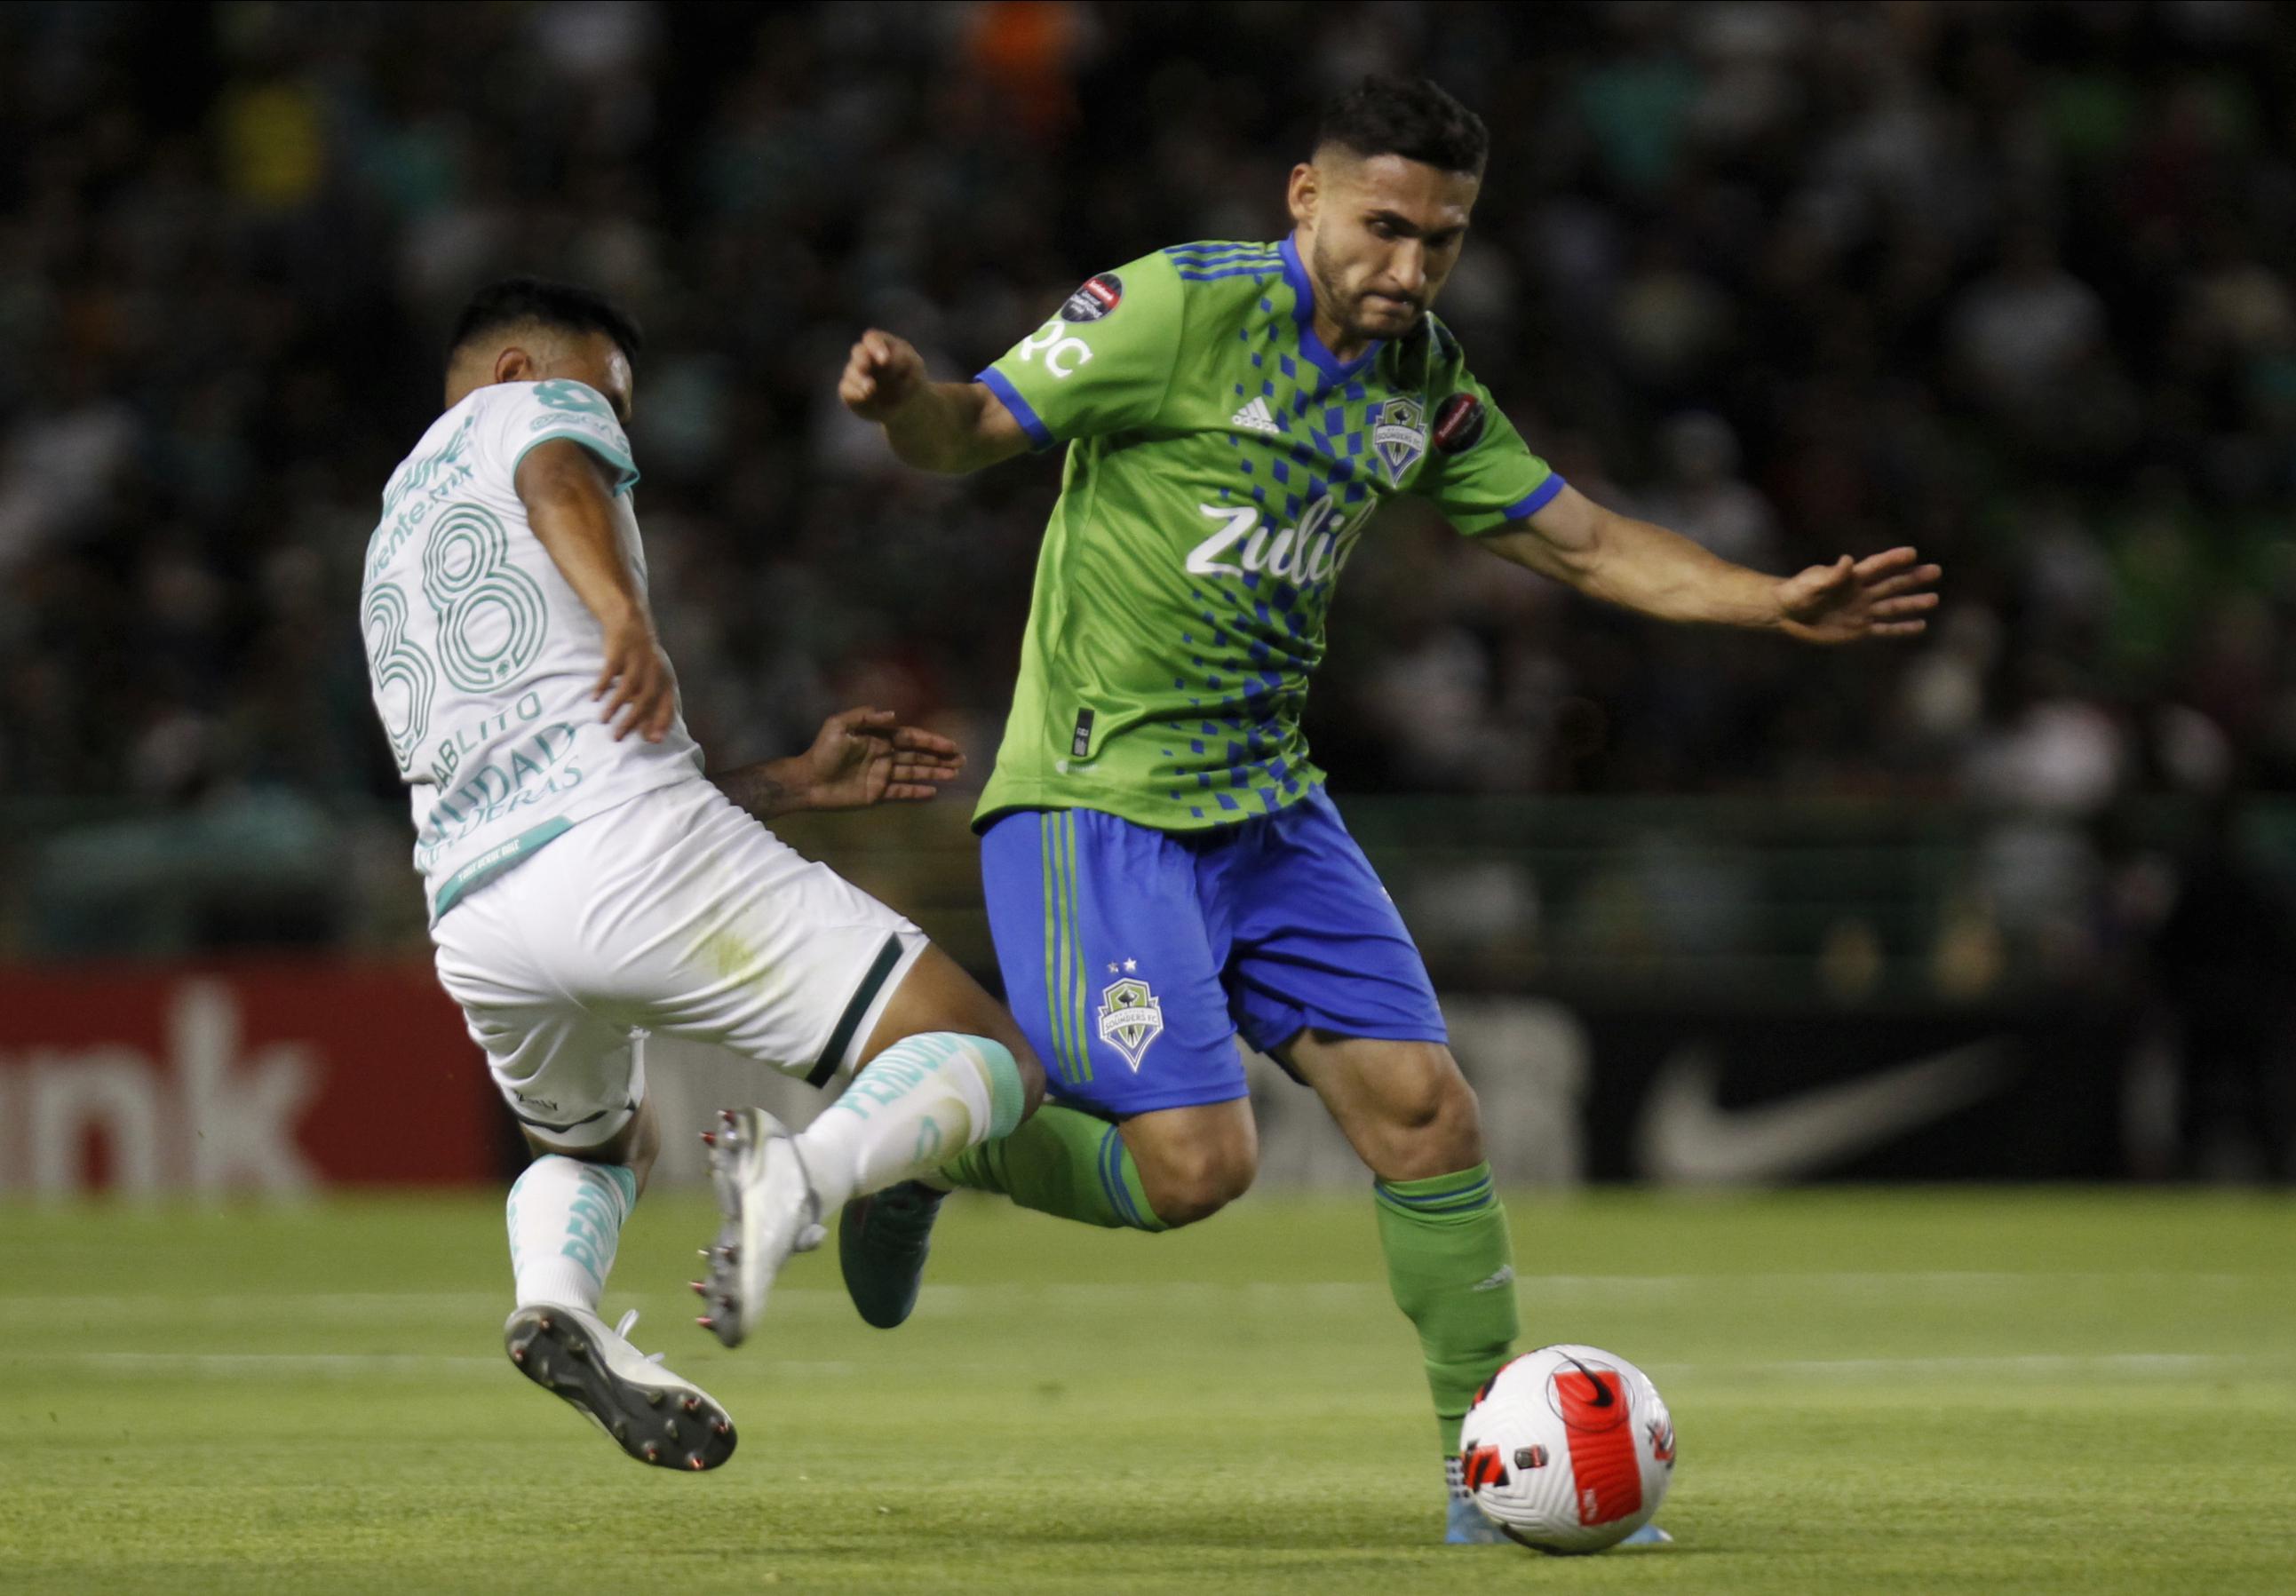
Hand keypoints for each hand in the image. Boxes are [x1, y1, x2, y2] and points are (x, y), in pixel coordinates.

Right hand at [593, 618, 676, 741]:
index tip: (652, 741)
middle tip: (617, 738)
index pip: (666, 705)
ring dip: (615, 706)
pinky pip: (610, 672)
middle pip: (646, 700)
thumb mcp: (652, 681)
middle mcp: (655, 671)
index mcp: (665, 680)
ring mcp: (637, 661)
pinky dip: (602, 686)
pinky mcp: (620, 652)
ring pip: (628, 687)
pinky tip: (593, 698)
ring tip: (603, 720)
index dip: (660, 723)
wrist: (630, 624)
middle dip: (632, 720)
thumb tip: (651, 737)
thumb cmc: (641, 662)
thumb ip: (652, 706)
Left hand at [789, 707, 963, 810]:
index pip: (911, 738)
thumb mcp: (839, 725)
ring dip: (935, 773)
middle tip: (962, 760)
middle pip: (918, 756)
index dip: (931, 741)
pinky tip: (934, 792)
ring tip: (956, 774)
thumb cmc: (822, 751)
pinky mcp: (877, 793)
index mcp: (878, 738)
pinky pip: (901, 793)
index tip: (951, 745)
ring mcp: (882, 775)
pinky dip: (917, 793)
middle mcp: (885, 756)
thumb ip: (865, 717)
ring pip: (914, 773)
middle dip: (940, 757)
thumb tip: (894, 716)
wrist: (807, 781)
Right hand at [838, 329, 927, 420]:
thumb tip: (883, 363)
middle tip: (865, 368)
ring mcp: (856, 373)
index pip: (873, 339)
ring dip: (861, 380)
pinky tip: (866, 397)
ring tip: (871, 389)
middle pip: (858, 352)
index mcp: (881, 344)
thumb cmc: (911, 378)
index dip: (876, 347)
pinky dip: (856, 394)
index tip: (885, 360)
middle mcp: (865, 356)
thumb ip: (902, 360)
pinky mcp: (850, 391)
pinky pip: (847, 390)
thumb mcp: (913, 366)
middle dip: (862, 360)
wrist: (907, 403)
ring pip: (852, 372)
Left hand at [1776, 547, 1941, 643]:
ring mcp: (1862, 611)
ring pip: (1892, 607)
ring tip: (1934, 599)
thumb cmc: (1795, 594)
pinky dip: (1902, 628)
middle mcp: (1861, 592)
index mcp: (1850, 577)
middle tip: (1936, 571)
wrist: (1785, 615)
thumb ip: (1831, 576)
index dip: (1893, 560)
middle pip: (1892, 584)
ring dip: (1913, 603)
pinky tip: (1920, 625)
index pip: (1877, 566)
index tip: (1912, 553)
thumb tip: (1847, 560)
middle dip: (1913, 578)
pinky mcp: (1859, 630)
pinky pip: (1884, 630)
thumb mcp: (1811, 584)